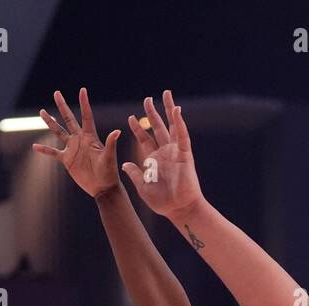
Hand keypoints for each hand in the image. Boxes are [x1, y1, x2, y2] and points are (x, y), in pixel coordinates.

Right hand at [33, 88, 121, 198]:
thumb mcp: (109, 157)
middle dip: (62, 106)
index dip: (84, 103)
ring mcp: (72, 148)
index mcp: (91, 137)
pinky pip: (53, 153)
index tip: (82, 90)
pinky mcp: (67, 159)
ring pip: (59, 132)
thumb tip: (117, 131)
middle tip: (56, 93)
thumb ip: (111, 144)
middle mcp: (80, 139)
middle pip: (69, 119)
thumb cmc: (109, 172)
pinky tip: (34, 147)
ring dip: (50, 122)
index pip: (87, 116)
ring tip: (42, 111)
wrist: (102, 187)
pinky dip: (44, 151)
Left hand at [121, 91, 204, 219]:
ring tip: (166, 94)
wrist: (179, 209)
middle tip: (147, 99)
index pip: (144, 139)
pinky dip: (180, 123)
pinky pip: (182, 135)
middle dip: (152, 114)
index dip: (137, 129)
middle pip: (158, 128)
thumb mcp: (143, 187)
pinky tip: (177, 110)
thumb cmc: (162, 202)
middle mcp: (164, 153)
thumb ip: (134, 174)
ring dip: (168, 110)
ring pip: (171, 126)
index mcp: (153, 160)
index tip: (129, 117)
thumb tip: (124, 164)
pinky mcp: (185, 154)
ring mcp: (175, 152)